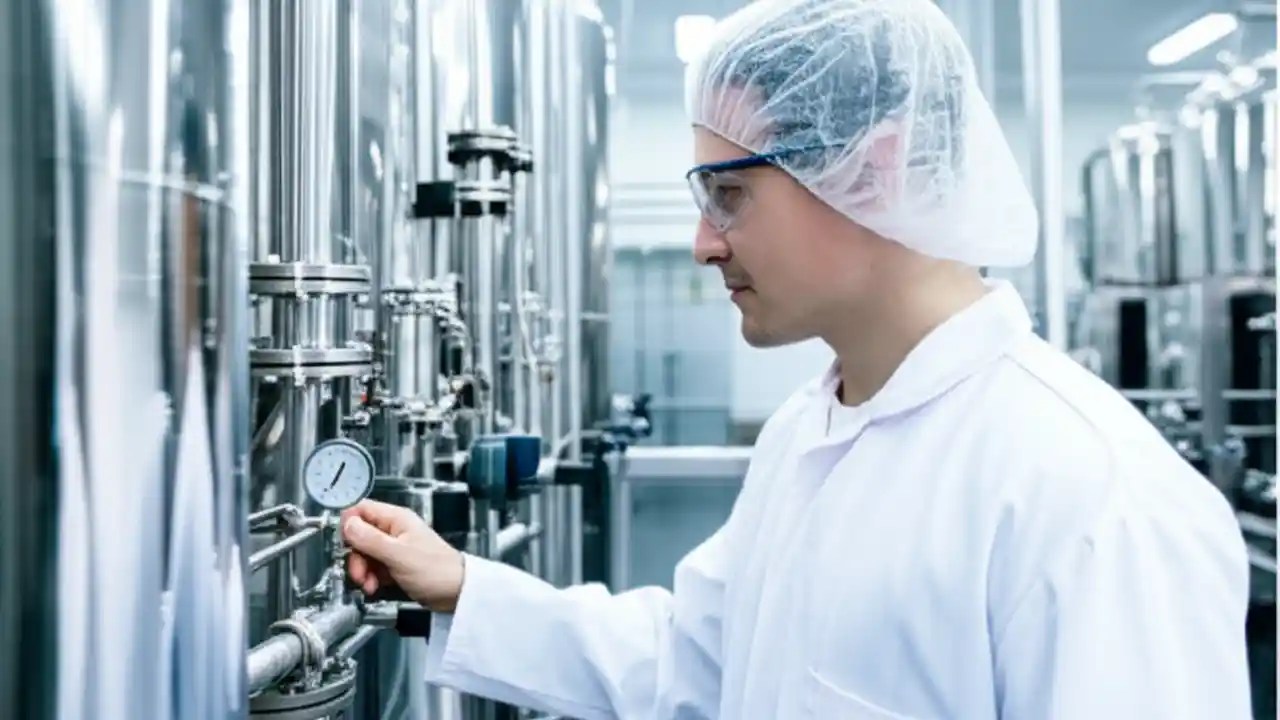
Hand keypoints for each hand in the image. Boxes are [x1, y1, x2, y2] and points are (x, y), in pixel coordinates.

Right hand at [340, 499, 464, 612]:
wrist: (456, 592)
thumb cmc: (436, 570)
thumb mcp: (398, 554)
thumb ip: (371, 539)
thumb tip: (347, 523)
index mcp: (396, 519)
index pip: (360, 510)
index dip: (348, 525)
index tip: (344, 545)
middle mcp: (393, 530)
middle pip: (359, 535)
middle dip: (355, 556)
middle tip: (360, 573)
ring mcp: (394, 548)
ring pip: (364, 554)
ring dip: (362, 570)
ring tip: (369, 584)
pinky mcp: (395, 565)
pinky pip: (374, 567)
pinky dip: (370, 578)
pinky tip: (374, 587)